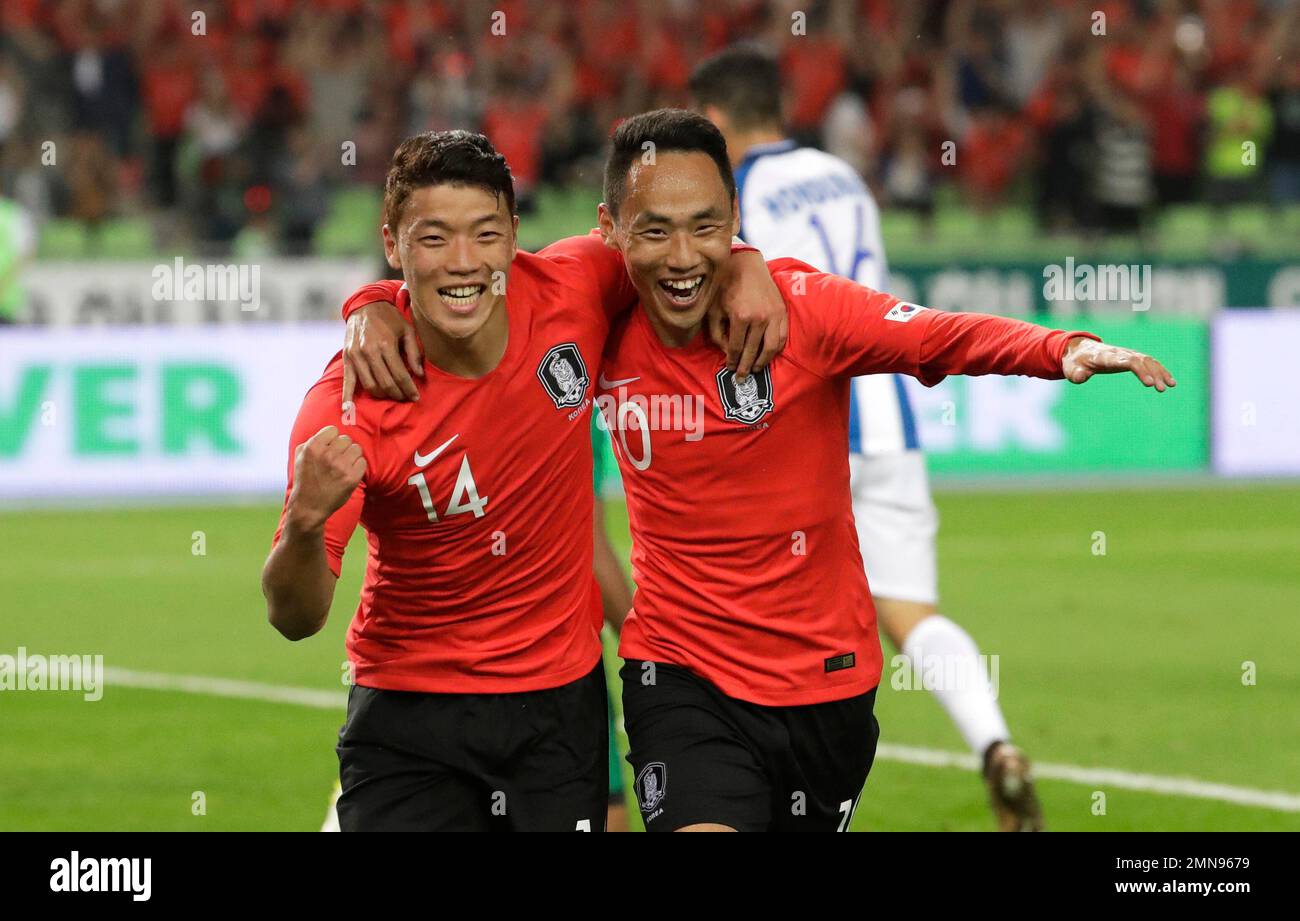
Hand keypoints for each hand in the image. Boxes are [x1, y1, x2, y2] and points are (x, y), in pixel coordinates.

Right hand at [286, 426, 365, 529]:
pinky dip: (357, 467)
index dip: (332, 439)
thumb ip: (312, 441)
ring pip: (357, 449)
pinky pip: (363, 462)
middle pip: (346, 439)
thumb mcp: (300, 457)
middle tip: (336, 460)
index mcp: (313, 447)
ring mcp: (341, 466)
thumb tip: (329, 432)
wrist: (309, 507)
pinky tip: (348, 474)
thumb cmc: (305, 480)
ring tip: (343, 466)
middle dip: (342, 448)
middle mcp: (327, 455)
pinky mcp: (352, 478)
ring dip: (351, 456)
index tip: (329, 449)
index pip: (333, 430)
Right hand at [342, 302, 423, 405]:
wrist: (365, 305)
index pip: (400, 375)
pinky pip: (347, 381)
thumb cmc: (390, 319)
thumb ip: (414, 353)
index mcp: (386, 345)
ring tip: (391, 396)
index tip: (415, 397)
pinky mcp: (347, 358)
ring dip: (382, 395)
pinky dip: (347, 397)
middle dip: (398, 394)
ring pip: (370, 385)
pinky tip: (346, 410)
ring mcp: (356, 356)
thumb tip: (419, 374)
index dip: (409, 389)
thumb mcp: (407, 330)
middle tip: (405, 398)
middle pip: (386, 383)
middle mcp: (370, 351)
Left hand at [707, 250, 788, 378]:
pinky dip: (776, 349)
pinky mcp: (782, 311)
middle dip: (745, 367)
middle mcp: (759, 318)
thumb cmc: (725, 286)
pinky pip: (782, 337)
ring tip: (755, 369)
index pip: (735, 347)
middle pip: (752, 351)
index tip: (729, 369)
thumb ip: (716, 333)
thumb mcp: (713, 309)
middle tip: (741, 378)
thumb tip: (726, 352)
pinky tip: (768, 355)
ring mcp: (774, 315)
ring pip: (770, 348)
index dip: (732, 361)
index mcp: (740, 316)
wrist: (746, 264)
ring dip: (763, 362)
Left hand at [1063, 338, 1175, 390]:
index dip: (1140, 371)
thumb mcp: (1071, 370)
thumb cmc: (1076, 363)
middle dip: (1153, 374)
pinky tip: (1169, 380)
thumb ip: (1076, 374)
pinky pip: (1149, 362)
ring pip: (1148, 360)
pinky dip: (1160, 369)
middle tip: (1161, 389)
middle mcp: (1120, 353)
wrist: (1079, 350)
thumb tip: (1081, 377)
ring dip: (1160, 372)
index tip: (1149, 383)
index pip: (1128, 361)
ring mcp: (1127, 354)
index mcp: (1107, 356)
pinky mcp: (1131, 357)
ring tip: (1170, 386)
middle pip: (1141, 361)